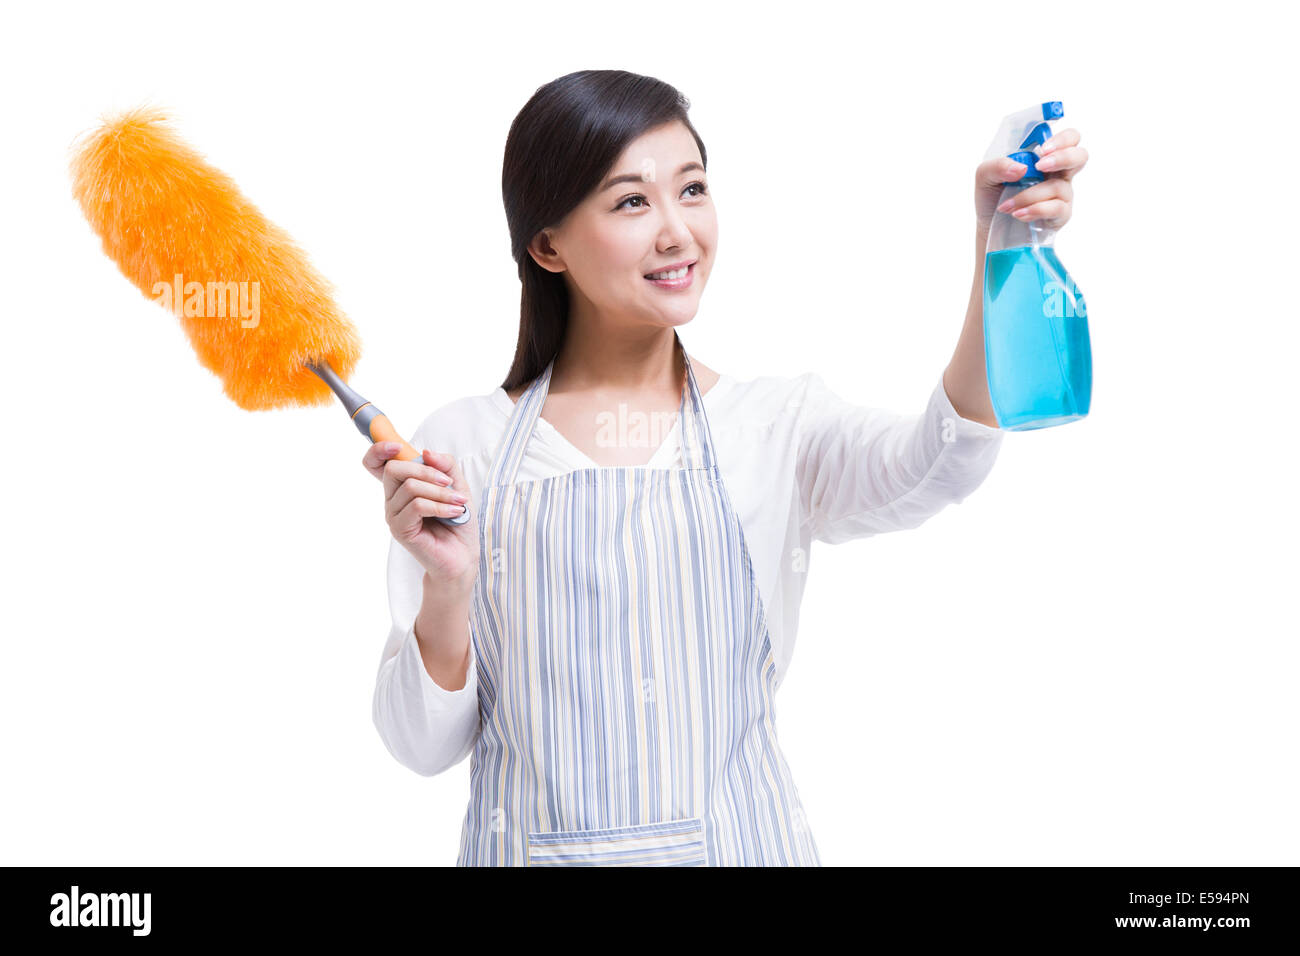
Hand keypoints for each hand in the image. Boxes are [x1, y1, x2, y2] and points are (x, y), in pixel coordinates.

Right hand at [362, 443, 478, 590]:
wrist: (462, 556)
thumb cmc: (458, 521)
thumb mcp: (458, 486)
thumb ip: (445, 465)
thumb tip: (426, 452)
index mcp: (402, 486)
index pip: (375, 464)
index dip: (379, 450)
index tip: (396, 446)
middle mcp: (392, 499)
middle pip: (393, 469)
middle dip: (425, 470)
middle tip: (448, 482)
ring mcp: (394, 515)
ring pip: (411, 487)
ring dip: (441, 493)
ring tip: (459, 503)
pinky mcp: (400, 530)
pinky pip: (417, 506)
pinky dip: (440, 506)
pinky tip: (455, 513)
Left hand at [975, 127, 1087, 232]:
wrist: (990, 227)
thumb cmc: (991, 196)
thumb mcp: (984, 176)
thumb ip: (997, 166)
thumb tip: (1021, 169)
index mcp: (1042, 157)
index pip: (1068, 138)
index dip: (1063, 139)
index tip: (1043, 149)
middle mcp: (1056, 172)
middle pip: (1081, 156)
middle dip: (1063, 158)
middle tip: (1040, 166)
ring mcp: (1061, 193)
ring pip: (1059, 187)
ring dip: (1029, 195)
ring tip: (1007, 206)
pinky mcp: (1060, 214)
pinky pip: (1056, 208)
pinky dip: (1035, 210)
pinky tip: (1019, 214)